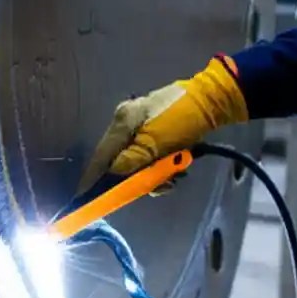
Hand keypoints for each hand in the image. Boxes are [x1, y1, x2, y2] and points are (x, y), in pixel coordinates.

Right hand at [75, 56, 246, 196]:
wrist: (213, 101)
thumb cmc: (181, 119)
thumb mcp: (155, 142)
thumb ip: (132, 160)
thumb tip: (113, 174)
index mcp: (122, 122)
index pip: (101, 155)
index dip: (92, 177)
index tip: (83, 197)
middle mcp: (127, 125)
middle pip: (120, 163)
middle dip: (138, 179)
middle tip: (158, 186)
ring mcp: (143, 129)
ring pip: (139, 164)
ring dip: (157, 175)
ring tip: (175, 177)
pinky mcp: (158, 135)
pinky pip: (152, 159)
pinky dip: (164, 168)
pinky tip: (179, 168)